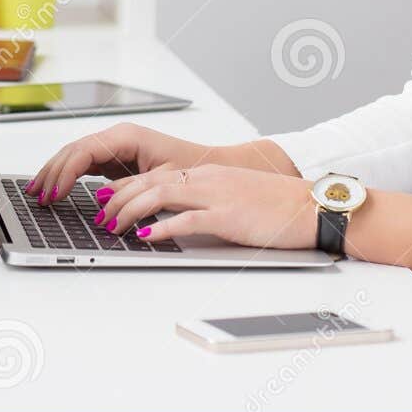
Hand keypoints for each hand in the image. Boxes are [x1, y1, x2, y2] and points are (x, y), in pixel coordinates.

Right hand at [25, 122, 216, 204]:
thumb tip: (102, 198)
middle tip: (36, 196)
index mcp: (126, 136)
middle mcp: (116, 138)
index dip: (65, 173)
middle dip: (52, 173)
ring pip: (74, 157)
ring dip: (54, 173)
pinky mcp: (114, 159)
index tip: (54, 194)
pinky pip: (83, 165)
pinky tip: (54, 188)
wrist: (211, 164)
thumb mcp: (162, 180)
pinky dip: (66, 176)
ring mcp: (113, 147)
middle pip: (73, 151)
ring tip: (36, 192)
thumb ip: (132, 187)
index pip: (84, 151)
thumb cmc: (192, 167)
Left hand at [93, 163, 317, 247]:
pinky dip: (160, 228)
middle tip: (99, 214)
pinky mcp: (228, 216)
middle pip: (149, 182)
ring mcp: (216, 196)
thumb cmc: (276, 206)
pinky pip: (186, 220)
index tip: (105, 197)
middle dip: (118, 199)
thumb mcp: (233, 195)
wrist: (312, 206)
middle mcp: (206, 179)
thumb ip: (204, 201)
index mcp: (206, 174)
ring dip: (129, 212)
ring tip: (112, 227)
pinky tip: (144, 237)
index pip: (155, 175)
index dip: (125, 186)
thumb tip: (174, 218)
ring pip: (159, 195)